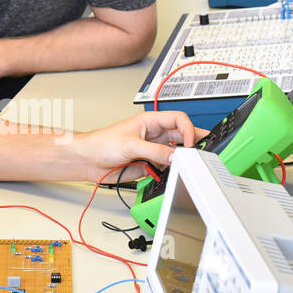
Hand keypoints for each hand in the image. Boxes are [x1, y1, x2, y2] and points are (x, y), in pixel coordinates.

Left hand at [71, 111, 200, 181]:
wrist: (88, 160)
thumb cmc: (101, 143)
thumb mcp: (131, 145)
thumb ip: (155, 151)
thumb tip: (175, 157)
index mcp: (150, 121)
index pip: (178, 119)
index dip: (188, 130)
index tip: (189, 144)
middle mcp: (154, 135)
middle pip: (181, 136)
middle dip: (192, 143)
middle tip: (204, 151)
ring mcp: (152, 150)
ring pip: (175, 153)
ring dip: (181, 159)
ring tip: (187, 165)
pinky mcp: (148, 164)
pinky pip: (166, 167)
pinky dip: (171, 171)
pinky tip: (173, 173)